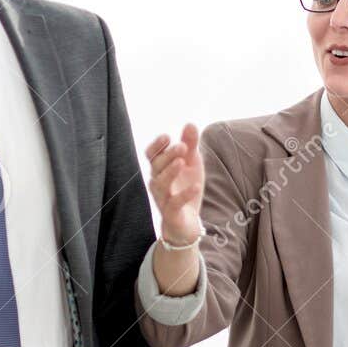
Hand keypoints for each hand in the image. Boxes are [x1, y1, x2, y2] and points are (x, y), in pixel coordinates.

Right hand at [145, 123, 204, 244]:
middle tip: (181, 146)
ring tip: (182, 162)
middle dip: (168, 155)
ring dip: (170, 172)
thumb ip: (190, 145)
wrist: (187, 223)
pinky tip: (196, 187)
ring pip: (160, 184)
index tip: (167, 137)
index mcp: (160, 169)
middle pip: (156, 167)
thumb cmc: (185, 189)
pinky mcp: (171, 213)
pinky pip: (174, 204)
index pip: (151, 155)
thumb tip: (190, 123)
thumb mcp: (191, 164)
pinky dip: (184, 195)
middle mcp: (157, 183)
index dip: (157, 146)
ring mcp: (163, 199)